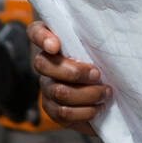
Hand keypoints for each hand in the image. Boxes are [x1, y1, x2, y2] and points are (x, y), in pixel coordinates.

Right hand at [26, 20, 109, 136]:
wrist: (104, 89)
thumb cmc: (100, 59)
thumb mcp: (97, 44)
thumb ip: (92, 35)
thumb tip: (103, 28)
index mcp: (52, 41)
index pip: (35, 31)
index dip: (41, 38)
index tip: (55, 46)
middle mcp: (44, 64)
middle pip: (45, 66)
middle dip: (76, 73)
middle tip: (98, 75)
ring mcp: (46, 88)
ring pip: (58, 93)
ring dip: (87, 95)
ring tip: (105, 93)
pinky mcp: (53, 110)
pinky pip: (64, 114)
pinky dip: (85, 112)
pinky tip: (98, 108)